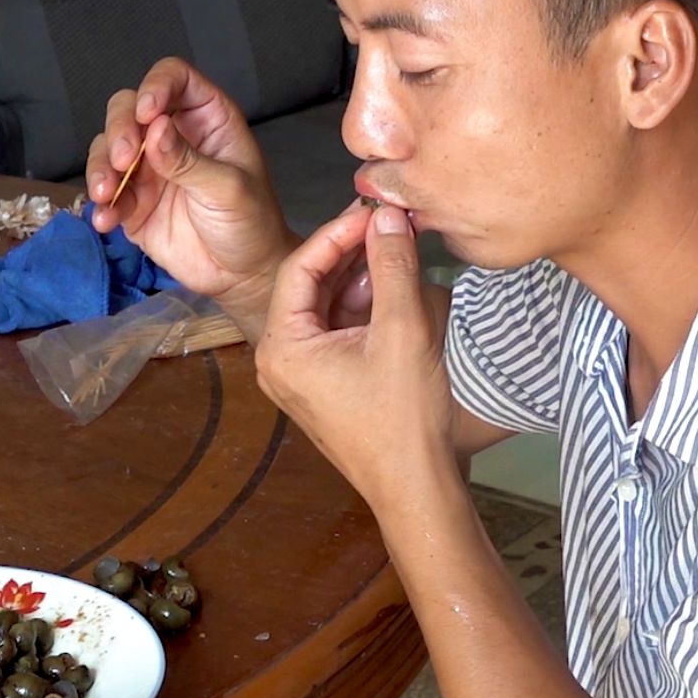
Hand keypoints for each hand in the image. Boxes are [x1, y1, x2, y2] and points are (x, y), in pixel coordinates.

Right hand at [85, 59, 295, 328]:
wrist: (242, 275)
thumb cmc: (251, 222)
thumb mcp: (229, 189)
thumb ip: (189, 161)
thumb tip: (155, 128)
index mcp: (206, 118)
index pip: (174, 79)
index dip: (156, 86)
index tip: (147, 114)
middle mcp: (173, 134)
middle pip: (129, 108)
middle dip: (119, 129)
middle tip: (123, 161)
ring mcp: (149, 167)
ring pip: (108, 147)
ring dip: (100, 167)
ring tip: (105, 193)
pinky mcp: (133, 201)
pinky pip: (106, 192)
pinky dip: (100, 203)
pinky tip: (106, 220)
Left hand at [255, 201, 453, 506]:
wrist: (418, 486)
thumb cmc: (405, 417)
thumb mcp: (402, 330)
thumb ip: (392, 266)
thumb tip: (387, 215)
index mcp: (283, 347)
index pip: (299, 268)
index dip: (336, 233)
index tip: (372, 211)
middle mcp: (280, 362)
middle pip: (310, 286)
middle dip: (350, 254)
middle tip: (387, 223)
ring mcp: (300, 378)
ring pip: (326, 308)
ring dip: (360, 278)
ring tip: (397, 249)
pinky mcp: (324, 387)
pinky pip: (336, 333)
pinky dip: (362, 308)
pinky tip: (394, 288)